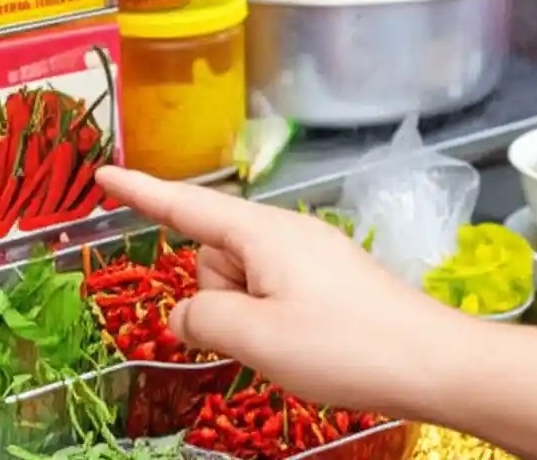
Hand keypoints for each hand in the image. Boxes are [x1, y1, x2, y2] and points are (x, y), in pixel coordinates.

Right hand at [95, 167, 463, 413]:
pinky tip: (304, 345)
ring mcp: (311, 255)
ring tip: (288, 343)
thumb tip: (183, 316)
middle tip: (257, 333)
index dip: (142, 193)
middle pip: (214, 253)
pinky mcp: (330, 280)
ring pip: (243, 278)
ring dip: (245, 313)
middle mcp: (286, 233)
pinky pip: (274, 291)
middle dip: (214, 294)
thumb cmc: (345, 345)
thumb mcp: (258, 338)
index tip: (103, 174)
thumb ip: (204, 321)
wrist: (433, 362)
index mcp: (263, 233)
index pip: (188, 207)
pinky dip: (271, 318)